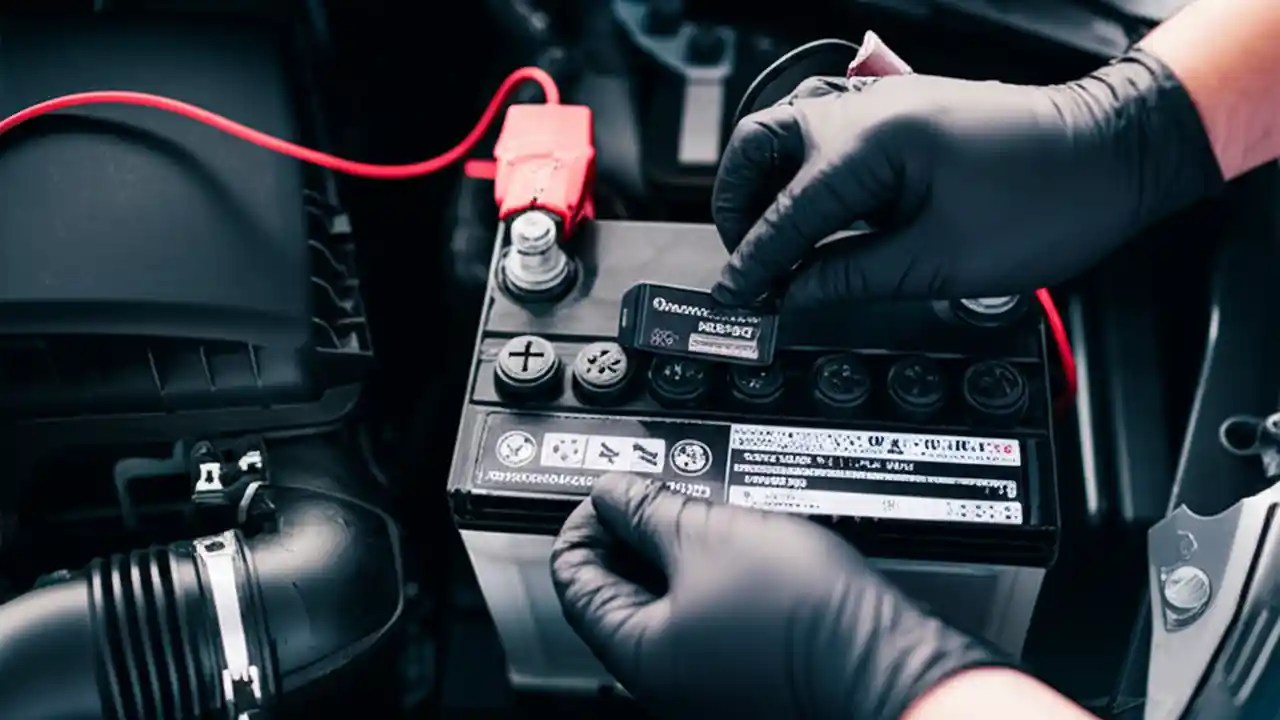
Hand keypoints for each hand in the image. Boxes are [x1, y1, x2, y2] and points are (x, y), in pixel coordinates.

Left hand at [551, 474, 1002, 719]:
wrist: (885, 656)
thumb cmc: (803, 615)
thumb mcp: (707, 535)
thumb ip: (646, 509)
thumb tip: (612, 492)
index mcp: (636, 653)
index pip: (573, 578)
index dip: (585, 521)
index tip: (611, 488)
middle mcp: (662, 679)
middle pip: (615, 591)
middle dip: (630, 531)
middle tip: (656, 490)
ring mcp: (704, 679)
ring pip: (664, 602)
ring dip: (670, 550)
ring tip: (700, 509)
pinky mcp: (743, 672)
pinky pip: (703, 618)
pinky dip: (705, 577)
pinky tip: (731, 544)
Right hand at [710, 49, 1222, 307]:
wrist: (1113, 155)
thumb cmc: (1048, 200)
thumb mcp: (940, 260)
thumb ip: (851, 277)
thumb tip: (793, 296)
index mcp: (871, 142)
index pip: (785, 211)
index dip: (753, 263)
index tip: (734, 300)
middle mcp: (866, 111)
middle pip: (760, 146)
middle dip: (739, 207)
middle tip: (747, 264)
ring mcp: (882, 107)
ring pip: (788, 135)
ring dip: (768, 188)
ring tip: (775, 247)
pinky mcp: (901, 118)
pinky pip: (826, 140)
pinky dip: (805, 179)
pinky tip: (817, 223)